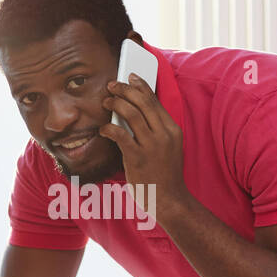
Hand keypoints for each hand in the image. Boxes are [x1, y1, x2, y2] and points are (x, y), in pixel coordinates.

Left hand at [97, 73, 188, 220]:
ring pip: (130, 113)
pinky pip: (119, 135)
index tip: (130, 76)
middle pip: (142, 102)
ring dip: (115, 103)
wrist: (169, 200)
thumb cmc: (165, 173)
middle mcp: (164, 134)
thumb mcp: (169, 146)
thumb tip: (135, 110)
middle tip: (111, 85)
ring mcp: (151, 146)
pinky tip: (103, 129)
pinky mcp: (137, 157)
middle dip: (124, 89)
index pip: (155, 100)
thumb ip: (156, 129)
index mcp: (173, 129)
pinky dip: (109, 128)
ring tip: (106, 102)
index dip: (141, 85)